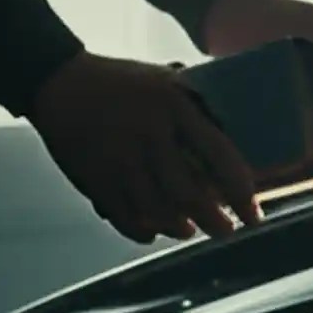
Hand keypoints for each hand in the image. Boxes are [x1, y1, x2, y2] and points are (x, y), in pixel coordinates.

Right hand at [29, 51, 261, 243]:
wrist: (57, 79)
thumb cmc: (123, 83)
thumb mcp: (165, 80)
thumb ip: (197, 106)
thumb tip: (238, 126)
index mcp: (174, 106)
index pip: (220, 156)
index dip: (241, 192)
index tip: (255, 214)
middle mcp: (149, 133)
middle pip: (189, 193)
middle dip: (215, 221)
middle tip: (227, 230)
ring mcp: (119, 157)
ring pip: (157, 210)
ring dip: (178, 227)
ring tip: (189, 231)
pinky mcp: (93, 175)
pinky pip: (123, 215)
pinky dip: (140, 230)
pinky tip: (152, 233)